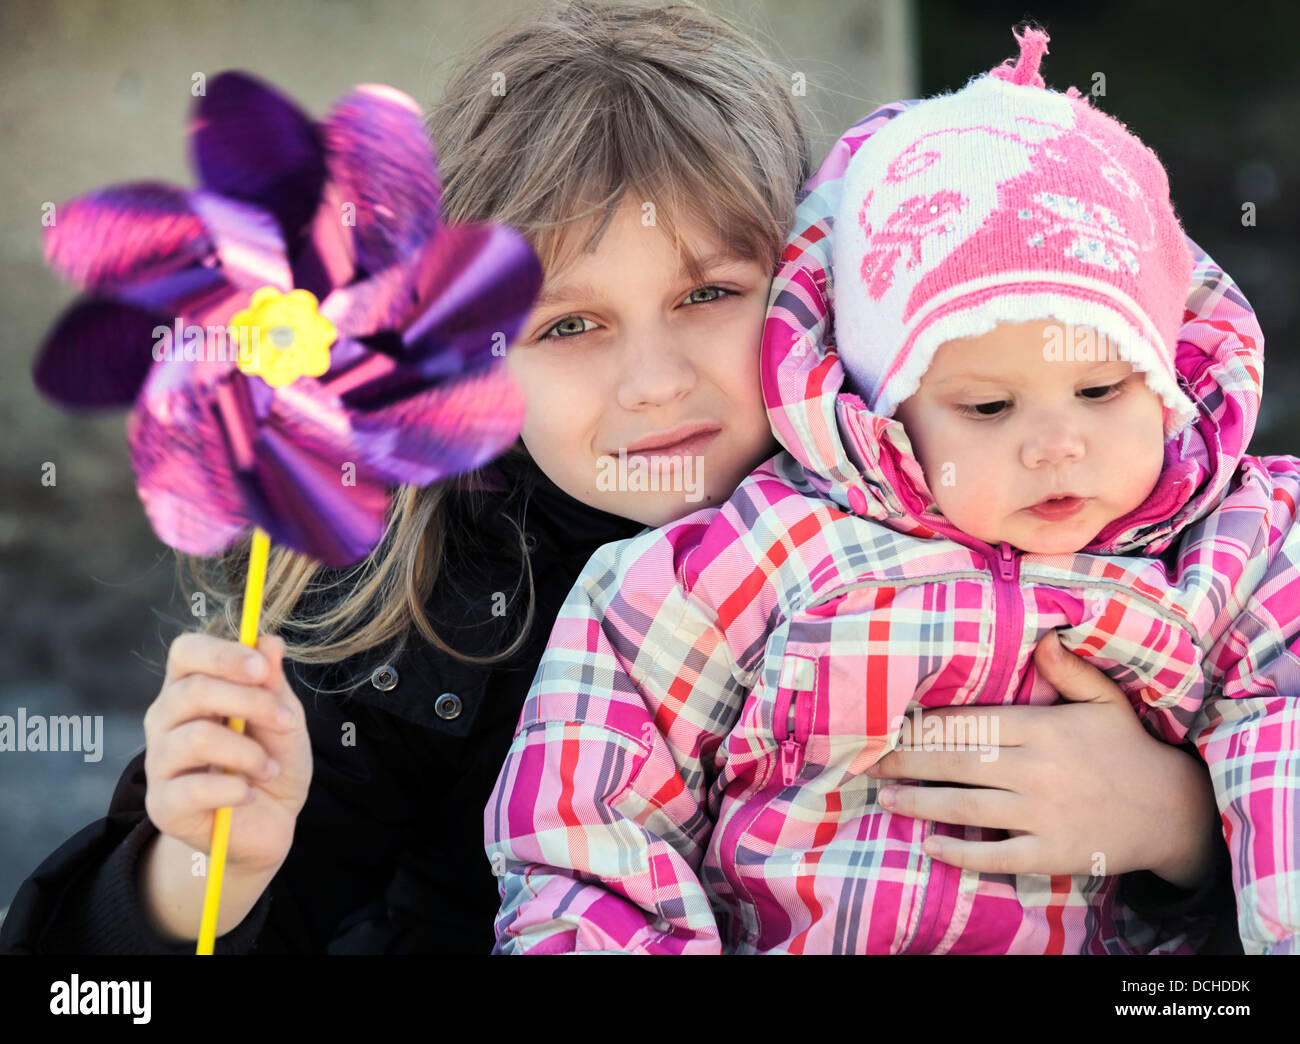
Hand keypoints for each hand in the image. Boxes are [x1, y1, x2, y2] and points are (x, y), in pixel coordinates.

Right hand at [143, 633, 312, 878]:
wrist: (268, 824)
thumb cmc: (272, 762)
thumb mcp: (285, 721)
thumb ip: (273, 685)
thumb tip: (269, 642)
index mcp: (192, 688)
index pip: (186, 651)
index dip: (222, 654)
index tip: (262, 668)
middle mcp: (165, 719)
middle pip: (193, 690)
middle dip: (252, 702)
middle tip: (287, 722)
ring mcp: (159, 762)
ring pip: (196, 738)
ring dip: (248, 752)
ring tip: (269, 768)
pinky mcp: (163, 805)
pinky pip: (194, 788)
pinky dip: (236, 790)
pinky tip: (250, 794)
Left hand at [865, 631, 1220, 887]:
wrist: (1174, 812)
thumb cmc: (1128, 749)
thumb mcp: (1105, 701)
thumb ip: (1070, 670)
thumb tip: (1043, 636)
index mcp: (1043, 729)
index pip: (971, 723)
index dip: (926, 725)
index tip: (888, 723)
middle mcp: (1038, 770)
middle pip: (958, 762)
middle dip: (907, 761)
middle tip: (866, 761)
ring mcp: (1044, 814)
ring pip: (968, 807)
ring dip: (921, 803)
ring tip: (884, 798)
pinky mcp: (1053, 853)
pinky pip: (998, 855)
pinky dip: (962, 852)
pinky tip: (928, 845)